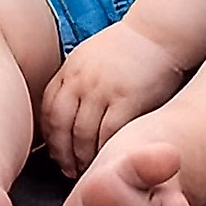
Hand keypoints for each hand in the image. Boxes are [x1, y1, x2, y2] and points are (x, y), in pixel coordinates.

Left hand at [40, 22, 184, 178]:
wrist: (156, 34)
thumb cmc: (126, 50)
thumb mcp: (90, 57)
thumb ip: (76, 80)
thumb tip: (66, 109)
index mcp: (70, 69)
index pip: (48, 108)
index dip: (49, 136)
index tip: (53, 152)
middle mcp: (80, 79)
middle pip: (61, 123)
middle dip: (61, 152)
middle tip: (67, 170)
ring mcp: (102, 89)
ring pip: (82, 132)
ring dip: (82, 157)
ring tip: (87, 171)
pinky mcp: (126, 98)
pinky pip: (109, 132)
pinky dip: (105, 151)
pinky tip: (109, 162)